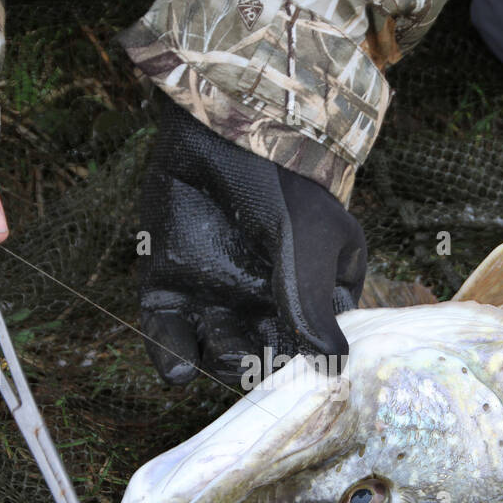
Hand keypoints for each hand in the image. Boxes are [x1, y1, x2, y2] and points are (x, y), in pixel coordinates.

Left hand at [138, 95, 366, 385]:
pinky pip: (169, 336)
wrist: (219, 129)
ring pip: (218, 353)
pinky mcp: (169, 289)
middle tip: (257, 357)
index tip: (302, 373)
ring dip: (221, 363)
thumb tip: (333, 367)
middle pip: (262, 357)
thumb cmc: (280, 182)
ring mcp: (215, 296)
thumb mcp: (307, 243)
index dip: (307, 365)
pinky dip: (171, 358)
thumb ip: (311, 304)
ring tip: (227, 349)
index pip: (313, 344)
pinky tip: (177, 371)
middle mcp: (263, 302)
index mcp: (310, 292)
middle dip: (259, 367)